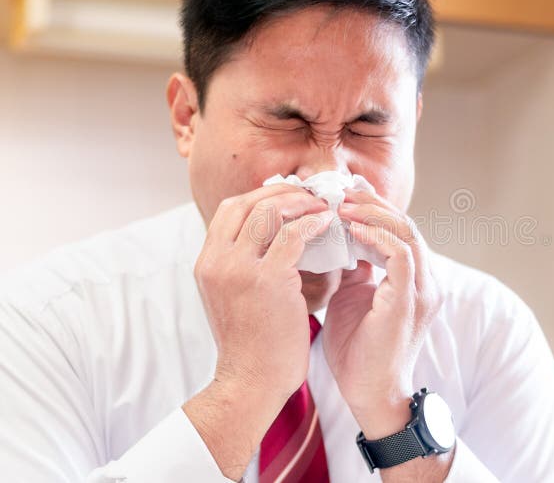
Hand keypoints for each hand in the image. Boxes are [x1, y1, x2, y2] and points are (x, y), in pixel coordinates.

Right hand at [185, 184, 335, 479]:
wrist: (251, 382)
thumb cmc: (251, 343)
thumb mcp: (232, 296)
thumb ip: (242, 264)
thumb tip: (271, 235)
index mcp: (206, 262)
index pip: (230, 209)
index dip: (261, 195)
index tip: (289, 195)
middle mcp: (216, 260)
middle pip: (247, 202)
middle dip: (282, 191)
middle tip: (310, 194)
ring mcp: (239, 268)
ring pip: (269, 211)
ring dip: (300, 203)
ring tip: (322, 207)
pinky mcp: (267, 279)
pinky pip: (293, 235)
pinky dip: (313, 223)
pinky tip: (326, 224)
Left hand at [324, 188, 442, 438]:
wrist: (368, 394)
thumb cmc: (357, 351)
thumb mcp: (351, 297)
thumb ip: (353, 268)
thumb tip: (337, 239)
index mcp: (414, 281)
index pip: (400, 232)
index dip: (375, 211)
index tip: (343, 197)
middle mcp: (426, 282)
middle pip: (406, 225)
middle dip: (373, 205)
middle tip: (342, 193)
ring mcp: (423, 291)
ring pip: (407, 233)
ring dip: (374, 215)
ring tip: (343, 206)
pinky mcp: (410, 300)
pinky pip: (401, 255)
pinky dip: (377, 236)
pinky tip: (352, 229)